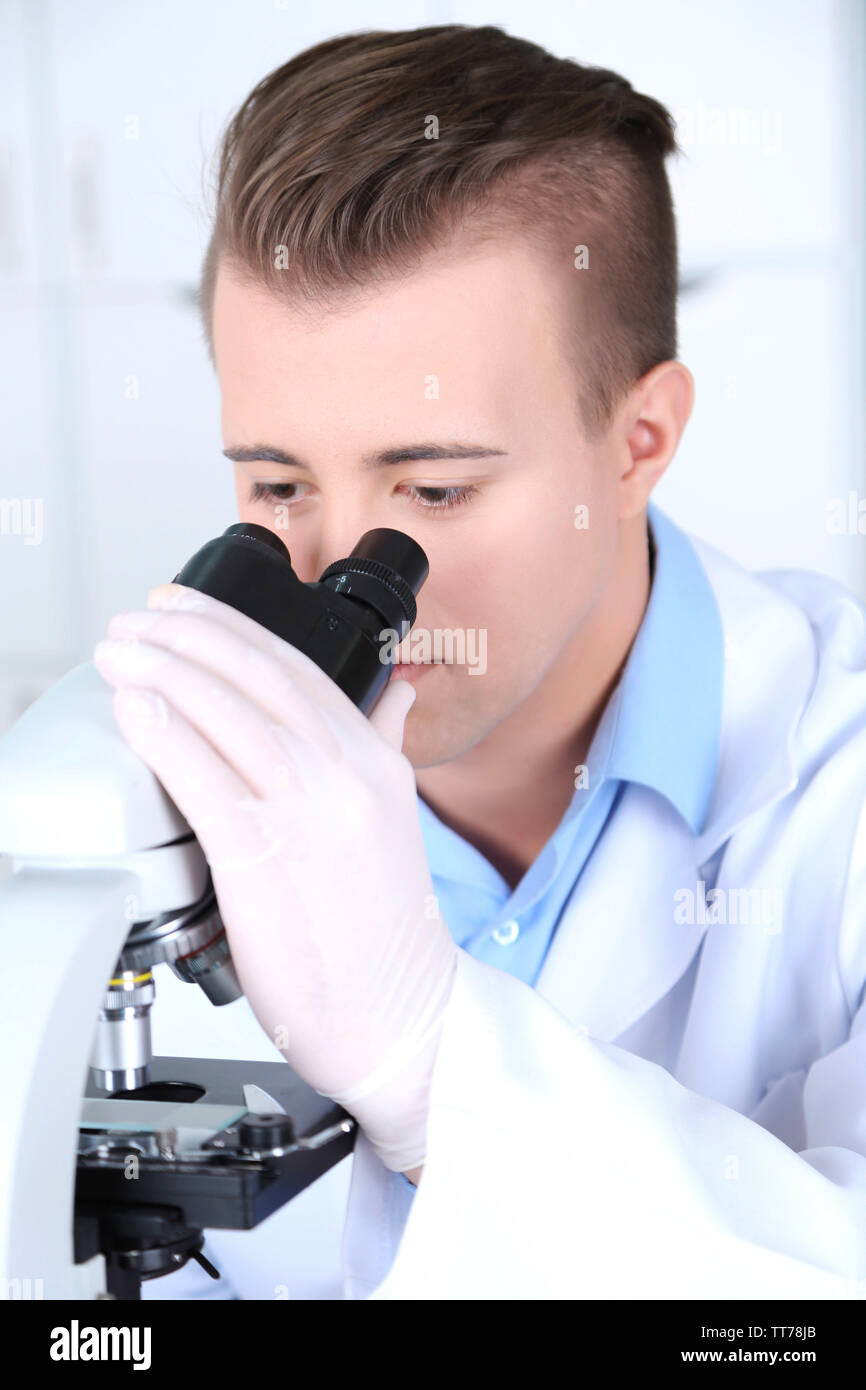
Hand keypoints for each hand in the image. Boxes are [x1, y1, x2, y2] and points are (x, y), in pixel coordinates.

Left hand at [93, 583, 457, 1173]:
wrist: (402, 1013)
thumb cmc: (384, 928)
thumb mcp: (398, 815)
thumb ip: (385, 743)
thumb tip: (395, 693)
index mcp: (375, 760)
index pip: (296, 667)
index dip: (231, 628)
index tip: (183, 607)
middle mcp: (348, 775)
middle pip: (258, 678)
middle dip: (189, 636)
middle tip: (138, 619)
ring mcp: (312, 815)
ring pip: (230, 716)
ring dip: (167, 672)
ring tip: (120, 653)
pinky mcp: (270, 861)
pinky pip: (209, 781)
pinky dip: (168, 736)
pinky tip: (136, 709)